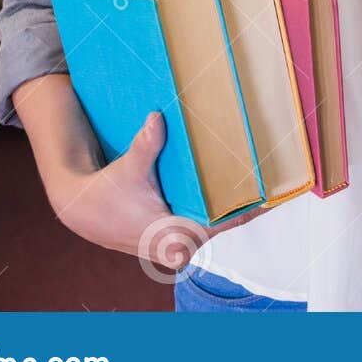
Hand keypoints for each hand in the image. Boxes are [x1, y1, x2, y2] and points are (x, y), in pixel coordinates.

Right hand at [43, 110, 266, 271]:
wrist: (83, 210)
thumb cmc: (106, 193)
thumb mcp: (126, 169)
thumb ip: (145, 146)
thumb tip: (157, 118)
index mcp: (174, 234)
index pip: (224, 223)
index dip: (251, 209)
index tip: (274, 193)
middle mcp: (182, 243)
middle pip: (228, 221)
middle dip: (252, 200)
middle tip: (278, 172)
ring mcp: (181, 240)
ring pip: (220, 221)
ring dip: (239, 202)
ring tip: (267, 175)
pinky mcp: (178, 233)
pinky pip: (210, 218)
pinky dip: (223, 203)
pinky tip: (240, 184)